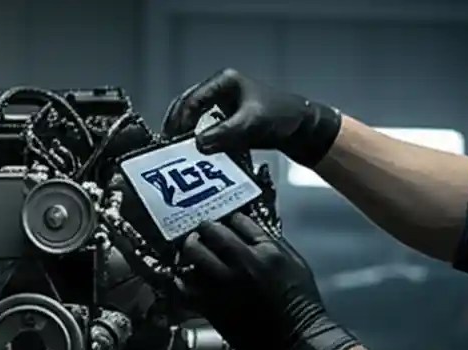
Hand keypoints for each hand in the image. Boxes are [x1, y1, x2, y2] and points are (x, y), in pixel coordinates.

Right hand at [163, 69, 341, 167]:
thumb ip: (224, 134)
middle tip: (167, 145)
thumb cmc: (281, 116)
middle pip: (187, 105)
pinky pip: (203, 127)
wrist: (300, 128)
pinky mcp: (224, 118)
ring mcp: (221, 104)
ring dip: (184, 132)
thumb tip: (198, 145)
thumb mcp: (251, 124)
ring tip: (174, 149)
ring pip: (192, 116)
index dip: (181, 119)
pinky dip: (195, 138)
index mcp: (224, 81)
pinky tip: (190, 150)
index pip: (193, 99)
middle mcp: (219, 90)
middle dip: (176, 125)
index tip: (174, 138)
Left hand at [177, 214, 358, 349]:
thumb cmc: (302, 303)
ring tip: (188, 253)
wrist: (298, 339)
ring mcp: (225, 285)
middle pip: (211, 233)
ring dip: (188, 251)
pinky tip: (181, 279)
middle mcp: (243, 263)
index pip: (238, 221)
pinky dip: (179, 281)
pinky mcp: (213, 307)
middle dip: (202, 230)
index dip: (228, 220)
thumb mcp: (295, 264)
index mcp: (268, 250)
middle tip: (199, 234)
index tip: (223, 224)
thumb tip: (250, 234)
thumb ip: (272, 245)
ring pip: (194, 256)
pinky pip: (185, 289)